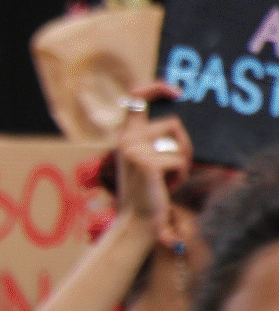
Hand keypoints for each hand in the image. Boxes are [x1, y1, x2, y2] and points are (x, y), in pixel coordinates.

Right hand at [111, 82, 189, 233]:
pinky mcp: (147, 163)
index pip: (136, 101)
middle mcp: (126, 139)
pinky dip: (180, 176)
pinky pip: (180, 161)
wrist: (136, 222)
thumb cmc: (148, 192)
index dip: (155, 89)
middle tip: (174, 168)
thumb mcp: (148, 160)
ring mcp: (134, 150)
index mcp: (125, 136)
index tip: (175, 91)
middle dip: (184, 145)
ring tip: (167, 180)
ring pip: (179, 143)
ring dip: (182, 162)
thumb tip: (176, 122)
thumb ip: (155, 141)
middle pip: (174, 124)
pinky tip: (166, 187)